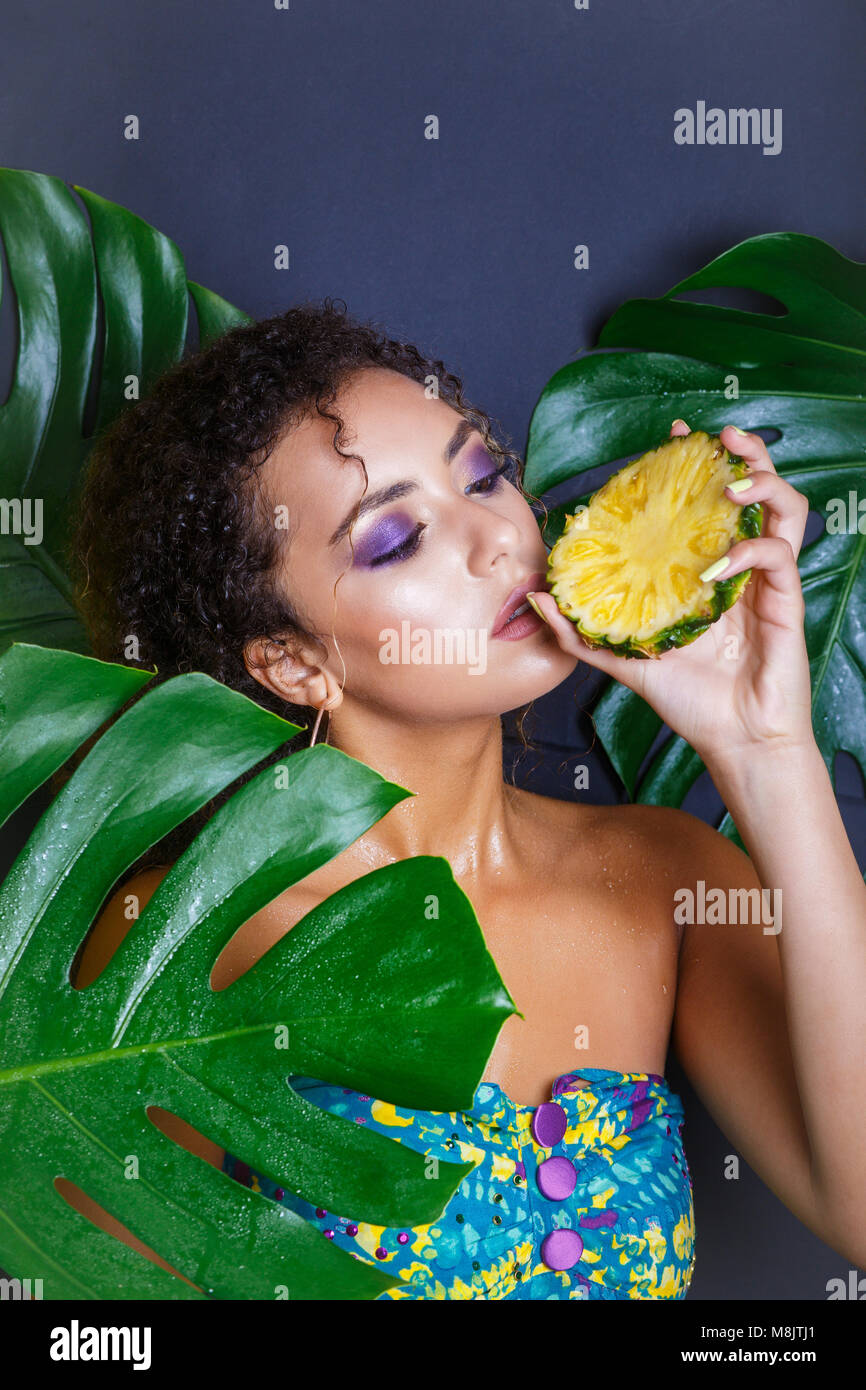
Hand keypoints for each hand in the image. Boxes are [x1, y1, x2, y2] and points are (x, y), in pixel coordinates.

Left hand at [528, 421, 815, 764]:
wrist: (731, 741)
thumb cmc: (687, 699)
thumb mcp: (622, 658)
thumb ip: (580, 630)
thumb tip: (532, 597)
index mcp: (707, 568)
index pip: (709, 500)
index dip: (695, 461)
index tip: (671, 435)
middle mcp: (741, 566)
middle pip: (757, 488)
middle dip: (744, 452)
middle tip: (719, 434)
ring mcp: (766, 580)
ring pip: (785, 508)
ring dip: (763, 483)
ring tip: (733, 482)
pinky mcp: (785, 600)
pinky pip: (777, 555)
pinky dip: (750, 550)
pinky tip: (721, 563)